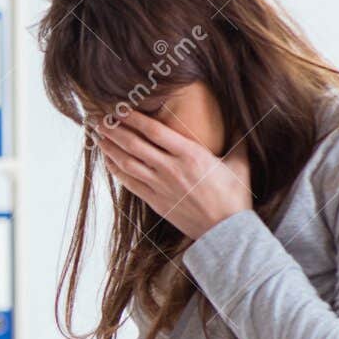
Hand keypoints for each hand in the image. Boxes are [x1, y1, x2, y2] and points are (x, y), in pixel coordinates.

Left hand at [94, 110, 250, 239]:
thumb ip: (237, 137)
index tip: (119, 107)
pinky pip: (128, 182)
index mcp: (190, 155)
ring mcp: (159, 186)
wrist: (226, 231)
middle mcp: (170, 169)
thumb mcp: (239, 163)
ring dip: (109, 147)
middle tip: (98, 117)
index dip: (133, 117)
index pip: (154, 131)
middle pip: (133, 144)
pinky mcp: (154, 201)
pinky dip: (115, 169)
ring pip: (126, 162)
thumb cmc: (235, 196)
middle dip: (113, 129)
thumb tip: (242, 117)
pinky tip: (107, 159)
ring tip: (97, 134)